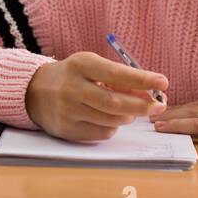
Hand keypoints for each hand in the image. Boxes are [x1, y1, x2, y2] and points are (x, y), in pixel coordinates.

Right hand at [25, 51, 167, 141]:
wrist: (34, 90)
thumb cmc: (73, 75)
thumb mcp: (91, 66)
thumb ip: (117, 78)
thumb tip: (148, 93)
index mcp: (80, 64)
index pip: (115, 73)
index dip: (141, 79)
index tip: (163, 82)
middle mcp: (72, 87)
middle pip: (114, 102)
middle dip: (141, 105)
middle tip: (158, 105)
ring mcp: (67, 110)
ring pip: (111, 119)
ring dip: (128, 116)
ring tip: (130, 110)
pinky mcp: (66, 129)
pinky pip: (101, 132)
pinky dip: (113, 126)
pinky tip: (109, 118)